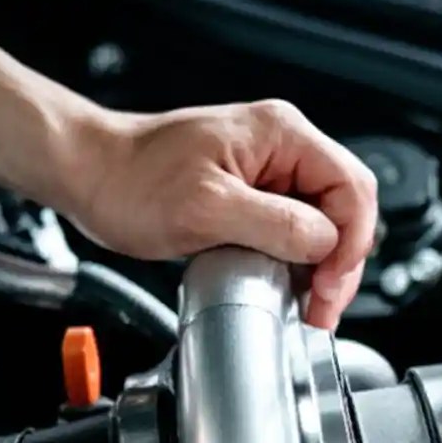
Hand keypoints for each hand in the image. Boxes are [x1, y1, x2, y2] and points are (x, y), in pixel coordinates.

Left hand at [66, 100, 378, 329]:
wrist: (88, 176)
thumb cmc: (130, 180)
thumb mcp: (206, 208)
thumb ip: (276, 224)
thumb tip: (325, 244)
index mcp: (282, 134)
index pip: (352, 188)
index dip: (351, 243)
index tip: (329, 285)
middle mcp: (283, 147)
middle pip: (347, 208)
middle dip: (341, 263)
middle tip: (322, 308)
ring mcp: (270, 172)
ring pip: (325, 224)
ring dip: (322, 268)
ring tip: (308, 306)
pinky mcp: (254, 196)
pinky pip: (295, 232)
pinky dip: (299, 264)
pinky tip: (288, 289)